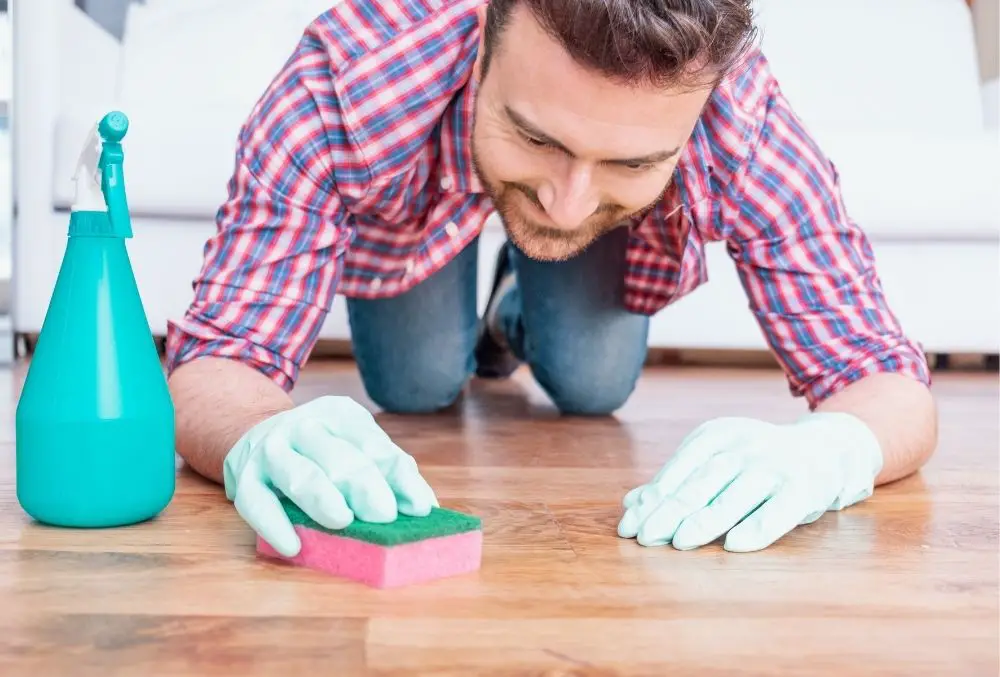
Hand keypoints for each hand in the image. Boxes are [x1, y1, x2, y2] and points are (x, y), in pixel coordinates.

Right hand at [223, 396, 437, 555]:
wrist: (255, 433)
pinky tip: (293, 546)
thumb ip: (388, 470)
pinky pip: (258, 504)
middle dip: (364, 486)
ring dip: (322, 499)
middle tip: (384, 514)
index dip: (399, 477)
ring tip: (343, 521)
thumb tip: (422, 507)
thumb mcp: (355, 444)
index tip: (419, 508)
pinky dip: (275, 526)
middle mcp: (305, 427)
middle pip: (340, 458)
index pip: (375, 445)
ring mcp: (272, 451)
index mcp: (340, 415)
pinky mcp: (245, 478)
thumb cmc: (322, 450)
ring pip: (300, 476)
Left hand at [617, 412, 882, 551]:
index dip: (653, 498)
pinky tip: (734, 546)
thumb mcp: (716, 459)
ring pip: (736, 495)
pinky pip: (779, 510)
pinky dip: (757, 528)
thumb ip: (677, 481)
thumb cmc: (756, 462)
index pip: (678, 468)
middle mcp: (744, 446)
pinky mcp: (804, 487)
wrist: (825, 449)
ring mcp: (775, 465)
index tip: (630, 526)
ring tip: (680, 542)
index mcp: (717, 435)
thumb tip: (631, 503)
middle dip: (671, 511)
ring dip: (706, 520)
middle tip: (646, 537)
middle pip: (702, 481)